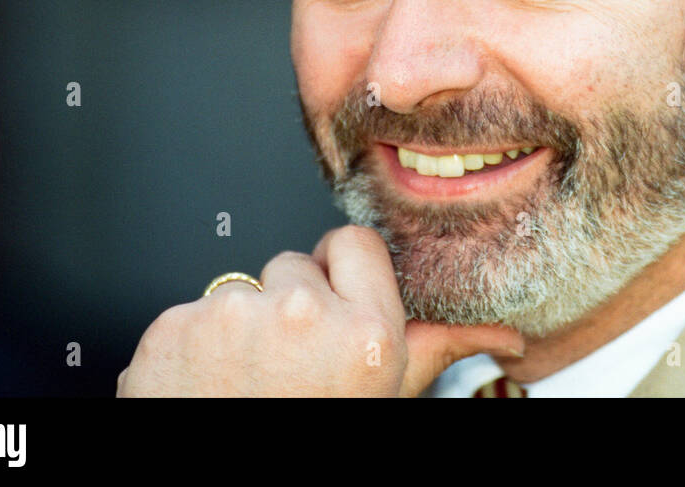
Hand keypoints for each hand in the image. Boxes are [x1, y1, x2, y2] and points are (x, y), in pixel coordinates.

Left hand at [116, 225, 524, 396]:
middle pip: (295, 261)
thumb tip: (509, 339)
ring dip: (244, 323)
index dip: (341, 276)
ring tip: (248, 377)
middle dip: (291, 301)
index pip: (354, 241)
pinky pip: (192, 308)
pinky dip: (196, 342)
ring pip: (244, 285)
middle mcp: (303, 314)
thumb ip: (437, 349)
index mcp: (366, 333)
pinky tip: (209, 379)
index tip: (332, 308)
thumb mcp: (383, 396)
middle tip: (289, 362)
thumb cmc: (315, 443)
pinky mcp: (176, 326)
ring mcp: (234, 316)